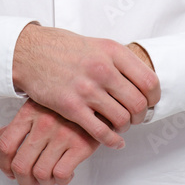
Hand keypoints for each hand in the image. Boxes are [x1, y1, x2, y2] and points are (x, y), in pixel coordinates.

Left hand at [0, 99, 99, 184]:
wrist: (101, 96)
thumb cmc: (69, 100)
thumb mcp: (41, 102)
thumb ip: (22, 120)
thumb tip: (2, 133)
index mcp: (29, 112)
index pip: (5, 145)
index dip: (4, 165)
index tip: (10, 172)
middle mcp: (43, 124)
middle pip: (20, 166)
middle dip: (23, 180)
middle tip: (30, 181)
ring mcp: (62, 135)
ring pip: (40, 174)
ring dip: (44, 182)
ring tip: (51, 176)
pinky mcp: (81, 145)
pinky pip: (62, 175)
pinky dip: (61, 180)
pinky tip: (66, 173)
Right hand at [11, 24, 159, 148]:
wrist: (31, 52)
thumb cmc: (64, 48)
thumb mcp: (97, 44)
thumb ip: (119, 62)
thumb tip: (141, 81)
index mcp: (112, 51)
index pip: (148, 81)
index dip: (154, 97)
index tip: (150, 102)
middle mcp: (102, 69)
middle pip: (138, 103)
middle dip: (140, 115)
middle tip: (135, 117)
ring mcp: (86, 88)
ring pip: (121, 119)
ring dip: (125, 127)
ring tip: (120, 125)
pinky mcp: (71, 106)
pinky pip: (100, 131)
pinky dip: (111, 140)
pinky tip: (113, 140)